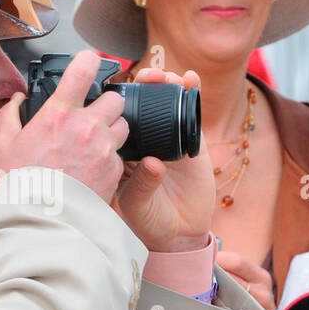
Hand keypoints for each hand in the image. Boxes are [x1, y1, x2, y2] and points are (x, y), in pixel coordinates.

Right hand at [0, 49, 127, 204]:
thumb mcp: (3, 145)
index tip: (89, 60)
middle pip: (115, 98)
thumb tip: (16, 100)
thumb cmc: (21, 183)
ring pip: (123, 126)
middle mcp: (86, 127)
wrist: (41, 220)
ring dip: (112, 130)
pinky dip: (111, 160)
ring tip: (96, 144)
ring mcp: (103, 149)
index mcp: (58, 114)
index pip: (82, 70)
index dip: (88, 59)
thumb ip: (8, 115)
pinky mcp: (114, 170)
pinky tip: (94, 169)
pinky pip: (120, 156)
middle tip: (94, 116)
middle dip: (107, 104)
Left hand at [111, 68, 214, 251]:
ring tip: (165, 76)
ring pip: (165, 103)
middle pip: (142, 104)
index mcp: (122, 152)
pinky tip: (191, 80)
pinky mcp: (191, 142)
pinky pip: (190, 112)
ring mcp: (168, 138)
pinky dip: (192, 92)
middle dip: (144, 86)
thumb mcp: (136, 204)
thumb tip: (153, 164)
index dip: (117, 100)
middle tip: (146, 77)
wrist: (178, 234)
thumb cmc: (148, 220)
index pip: (117, 118)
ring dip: (165, 83)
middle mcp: (144, 141)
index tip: (116, 87)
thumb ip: (143, 184)